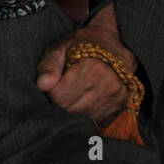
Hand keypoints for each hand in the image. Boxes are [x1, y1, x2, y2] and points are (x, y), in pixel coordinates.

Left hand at [35, 3, 136, 127]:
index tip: (53, 82)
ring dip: (74, 109)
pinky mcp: (120, 106)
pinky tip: (86, 98)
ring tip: (74, 91)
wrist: (113, 44)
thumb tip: (42, 85)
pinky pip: (97, 120)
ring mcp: (117, 98)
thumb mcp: (60, 48)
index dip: (51, 91)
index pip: (60, 97)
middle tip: (62, 88)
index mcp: (92, 69)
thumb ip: (48, 66)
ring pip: (84, 117)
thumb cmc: (81, 45)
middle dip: (62, 102)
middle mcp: (108, 86)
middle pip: (72, 110)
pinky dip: (87, 113)